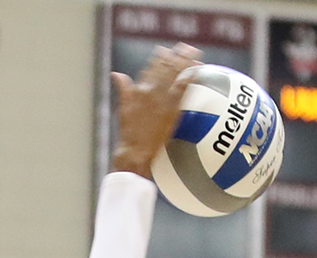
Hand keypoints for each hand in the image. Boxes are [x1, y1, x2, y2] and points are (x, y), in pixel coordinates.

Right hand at [110, 44, 200, 177]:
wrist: (135, 150)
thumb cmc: (129, 134)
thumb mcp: (123, 108)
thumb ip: (124, 88)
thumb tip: (117, 74)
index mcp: (139, 89)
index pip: (150, 68)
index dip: (159, 57)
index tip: (165, 50)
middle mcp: (151, 90)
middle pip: (165, 68)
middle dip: (176, 55)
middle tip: (186, 46)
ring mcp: (163, 99)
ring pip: (175, 74)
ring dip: (185, 61)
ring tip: (195, 52)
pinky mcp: (173, 109)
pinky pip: (184, 88)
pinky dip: (192, 76)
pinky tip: (199, 69)